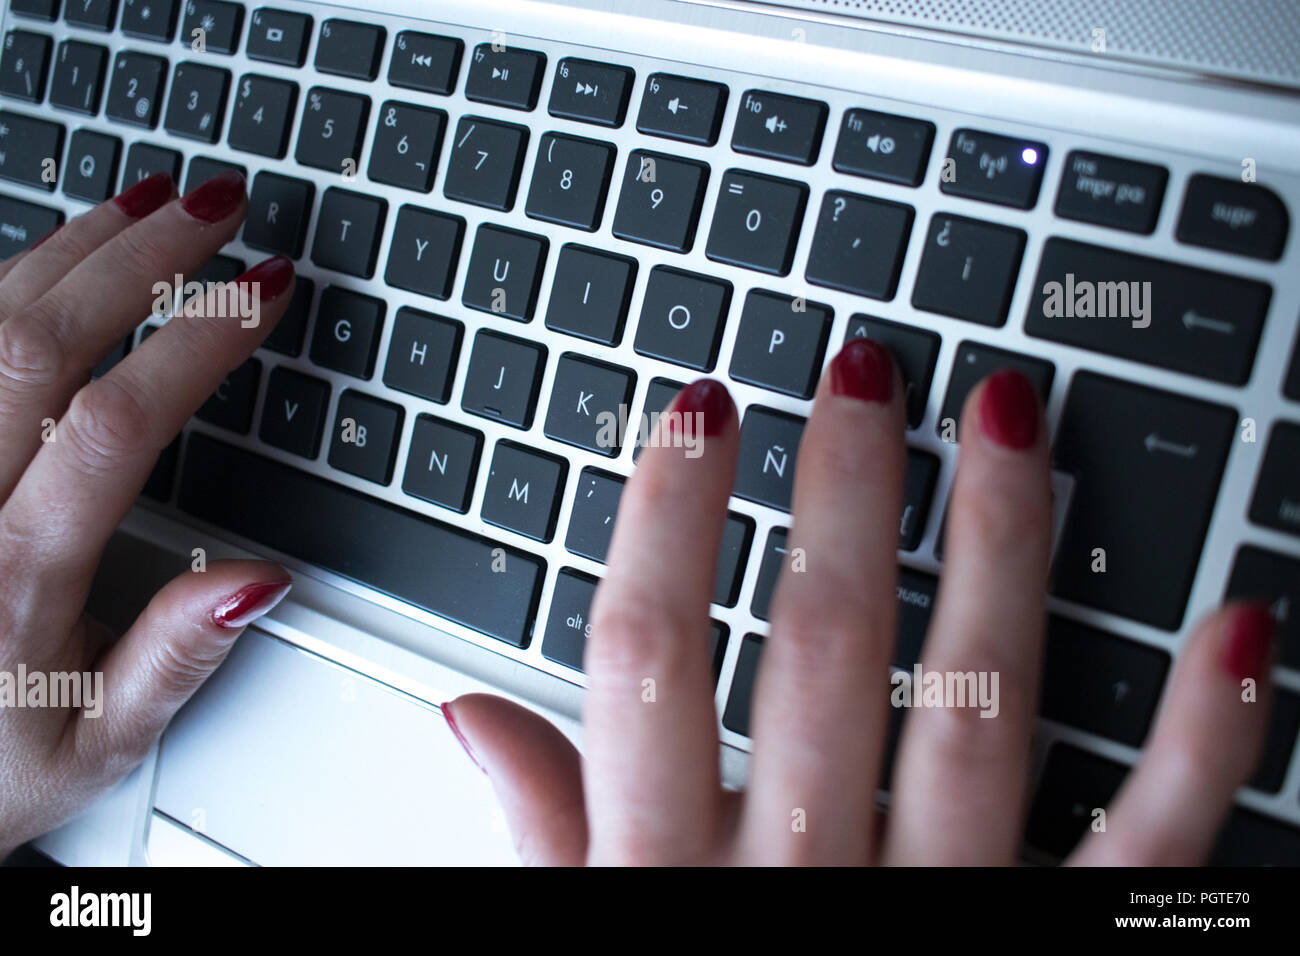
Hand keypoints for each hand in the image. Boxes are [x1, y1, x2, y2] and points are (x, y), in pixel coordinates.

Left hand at [0, 172, 295, 854]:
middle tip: (215, 209)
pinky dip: (5, 283)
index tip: (262, 289)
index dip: (200, 339)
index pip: (116, 423)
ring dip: (71, 250)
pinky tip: (49, 257)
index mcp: (15, 579)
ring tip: (145, 204)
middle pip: (39, 343)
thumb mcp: (95, 743)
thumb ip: (174, 659)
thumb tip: (257, 578)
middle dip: (142, 260)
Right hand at [444, 343, 1276, 864]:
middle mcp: (800, 877)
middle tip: (864, 370)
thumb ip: (548, 834)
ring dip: (997, 551)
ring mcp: (940, 905)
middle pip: (818, 649)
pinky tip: (1240, 626)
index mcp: (667, 872)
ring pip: (974, 705)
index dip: (665, 516)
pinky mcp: (1055, 945)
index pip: (647, 658)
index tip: (698, 407)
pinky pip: (1146, 845)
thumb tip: (472, 718)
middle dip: (839, 493)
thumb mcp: (599, 935)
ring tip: (1006, 420)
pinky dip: (1206, 736)